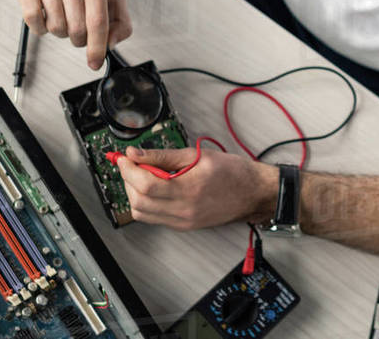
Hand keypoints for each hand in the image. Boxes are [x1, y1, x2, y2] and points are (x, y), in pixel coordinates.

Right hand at [18, 0, 131, 69]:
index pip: (98, 22)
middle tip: (80, 29)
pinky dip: (41, 28)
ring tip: (65, 15)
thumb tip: (110, 44)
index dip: (97, 48)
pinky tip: (48, 14)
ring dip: (61, 31)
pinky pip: (34, 23)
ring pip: (56, 29)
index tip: (95, 63)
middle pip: (76, 30)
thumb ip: (121, 22)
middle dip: (80, 39)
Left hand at [115, 146, 277, 230]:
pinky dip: (147, 203)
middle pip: (139, 201)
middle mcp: (184, 210)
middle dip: (128, 180)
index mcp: (189, 189)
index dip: (128, 169)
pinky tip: (155, 188)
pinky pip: (154, 218)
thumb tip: (137, 154)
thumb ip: (163, 155)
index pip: (145, 184)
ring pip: (142, 214)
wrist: (254, 193)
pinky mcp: (184, 226)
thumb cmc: (234, 172)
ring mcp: (183, 221)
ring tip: (143, 175)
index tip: (124, 157)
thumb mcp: (198, 155)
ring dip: (135, 193)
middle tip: (132, 164)